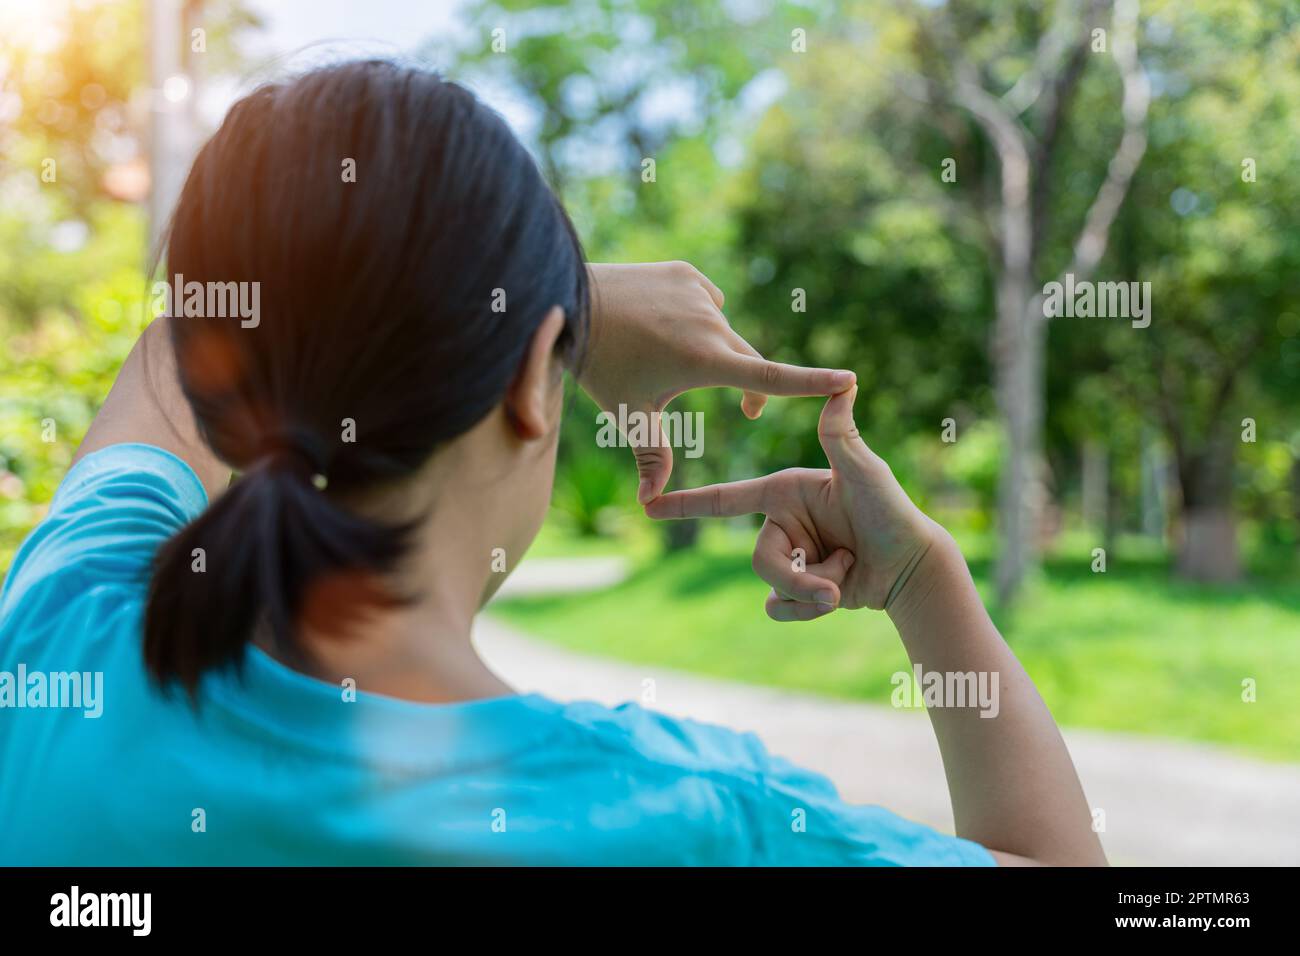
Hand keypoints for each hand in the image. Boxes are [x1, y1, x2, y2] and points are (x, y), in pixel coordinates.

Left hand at [580, 261, 855, 502]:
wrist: (566, 299)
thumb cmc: (600, 365)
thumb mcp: (628, 414)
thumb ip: (651, 456)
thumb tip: (652, 503)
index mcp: (704, 361)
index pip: (769, 378)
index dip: (811, 383)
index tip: (848, 381)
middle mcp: (710, 323)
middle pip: (746, 361)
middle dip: (748, 385)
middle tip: (747, 412)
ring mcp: (699, 293)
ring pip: (721, 330)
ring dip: (710, 347)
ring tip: (667, 352)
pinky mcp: (686, 273)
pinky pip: (704, 300)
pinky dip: (695, 315)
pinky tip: (665, 319)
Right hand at [644, 386, 945, 620]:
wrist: (911, 567)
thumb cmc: (892, 511)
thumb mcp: (865, 473)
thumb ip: (842, 435)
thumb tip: (844, 383)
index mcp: (784, 492)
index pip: (726, 498)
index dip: (687, 503)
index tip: (649, 504)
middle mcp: (781, 523)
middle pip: (758, 560)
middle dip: (796, 579)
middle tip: (833, 586)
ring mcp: (789, 558)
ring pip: (771, 587)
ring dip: (811, 592)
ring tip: (845, 578)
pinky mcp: (797, 590)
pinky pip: (777, 608)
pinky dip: (804, 612)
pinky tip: (833, 600)